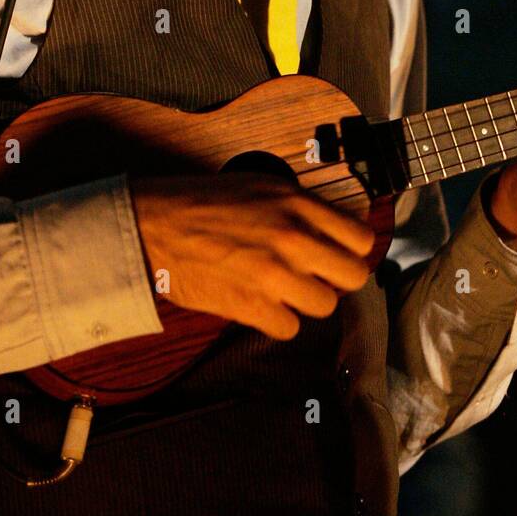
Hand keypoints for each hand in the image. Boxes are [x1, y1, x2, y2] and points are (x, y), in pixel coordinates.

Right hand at [128, 168, 373, 339]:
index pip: (360, 238)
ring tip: (283, 290)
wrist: (156, 225)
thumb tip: (332, 236)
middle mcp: (293, 237)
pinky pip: (290, 328)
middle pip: (353, 276)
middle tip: (316, 277)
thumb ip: (302, 210)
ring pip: (325, 305)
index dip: (351, 251)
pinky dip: (277, 321)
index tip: (337, 255)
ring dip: (306, 302)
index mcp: (297, 203)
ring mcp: (273, 273)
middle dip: (337, 280)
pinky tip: (261, 305)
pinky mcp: (250, 304)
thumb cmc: (203, 203)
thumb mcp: (262, 187)